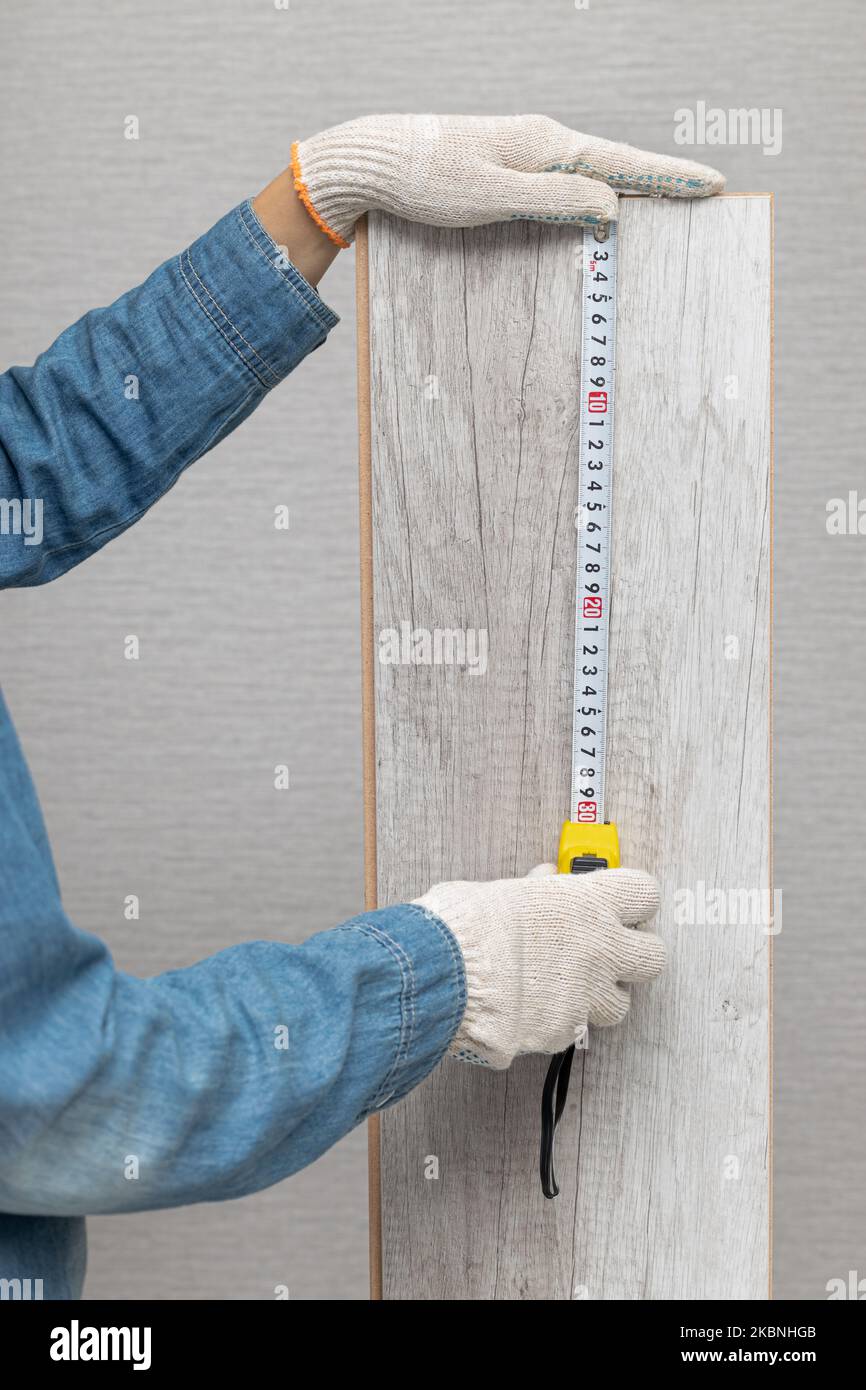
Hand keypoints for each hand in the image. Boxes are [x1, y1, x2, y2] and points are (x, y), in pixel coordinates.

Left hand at [290, 113, 724, 247]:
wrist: (374, 162)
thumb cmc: (427, 178)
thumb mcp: (493, 195)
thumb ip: (554, 200)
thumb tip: (612, 208)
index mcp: (548, 145)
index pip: (624, 164)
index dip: (670, 178)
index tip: (713, 184)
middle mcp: (542, 145)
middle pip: (616, 166)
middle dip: (661, 183)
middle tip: (705, 195)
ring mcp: (524, 157)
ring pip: (591, 177)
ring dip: (629, 192)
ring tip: (668, 206)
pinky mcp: (506, 172)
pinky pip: (564, 187)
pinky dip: (591, 200)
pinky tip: (598, 213)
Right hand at [414, 863, 663, 1068]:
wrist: (449, 976)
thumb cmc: (467, 925)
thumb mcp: (503, 891)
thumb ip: (535, 890)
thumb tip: (543, 879)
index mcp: (587, 903)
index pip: (644, 894)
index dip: (633, 901)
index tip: (621, 905)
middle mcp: (598, 949)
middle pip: (653, 957)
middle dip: (634, 956)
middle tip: (610, 953)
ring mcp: (586, 994)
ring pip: (620, 1005)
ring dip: (599, 998)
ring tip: (571, 989)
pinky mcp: (565, 1031)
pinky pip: (572, 1030)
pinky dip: (556, 1022)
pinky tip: (532, 1010)